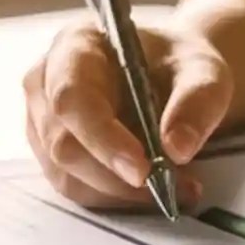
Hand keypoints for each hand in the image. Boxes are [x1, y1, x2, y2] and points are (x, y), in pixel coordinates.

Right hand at [23, 12, 232, 207]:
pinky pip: (76, 189)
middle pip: (64, 145)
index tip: (143, 169)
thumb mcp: (202, 71)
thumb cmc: (177, 65)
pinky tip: (151, 190)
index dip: (103, 138)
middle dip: (117, 176)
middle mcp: (45, 83)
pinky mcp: (51, 155)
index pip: (72, 98)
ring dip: (121, 192)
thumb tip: (177, 148)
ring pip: (68, 175)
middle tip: (172, 185)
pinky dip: (116, 198)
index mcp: (75, 46)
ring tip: (174, 187)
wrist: (169, 75)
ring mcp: (42, 122)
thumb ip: (196, 102)